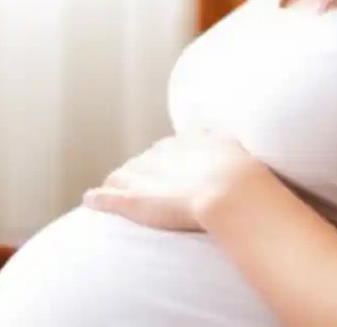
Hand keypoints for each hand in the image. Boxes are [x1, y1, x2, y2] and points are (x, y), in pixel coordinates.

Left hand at [81, 129, 269, 231]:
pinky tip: (90, 202)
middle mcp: (163, 154)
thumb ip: (233, 146)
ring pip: (123, 176)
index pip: (168, 149)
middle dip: (141, 172)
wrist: (233, 193)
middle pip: (145, 161)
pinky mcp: (134, 199)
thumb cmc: (247, 180)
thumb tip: (236, 134)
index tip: (168, 172)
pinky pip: (109, 197)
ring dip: (119, 185)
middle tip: (142, 186)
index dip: (166, 161)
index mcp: (188, 143)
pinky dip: (99, 200)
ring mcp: (146, 176)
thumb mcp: (243, 153)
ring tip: (113, 194)